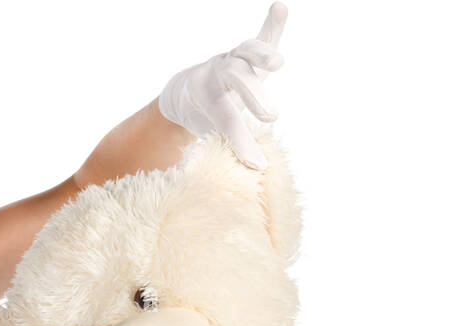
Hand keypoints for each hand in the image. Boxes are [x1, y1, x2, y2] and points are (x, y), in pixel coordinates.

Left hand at [156, 1, 287, 168]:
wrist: (184, 93)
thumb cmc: (202, 118)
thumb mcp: (208, 133)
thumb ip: (228, 146)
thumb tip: (256, 172)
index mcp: (202, 96)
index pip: (224, 118)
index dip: (240, 141)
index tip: (256, 164)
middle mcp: (215, 73)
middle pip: (235, 79)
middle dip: (252, 96)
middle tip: (270, 117)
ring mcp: (231, 59)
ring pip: (245, 52)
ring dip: (261, 54)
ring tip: (276, 63)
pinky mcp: (247, 54)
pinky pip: (260, 37)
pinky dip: (272, 25)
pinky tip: (280, 8)